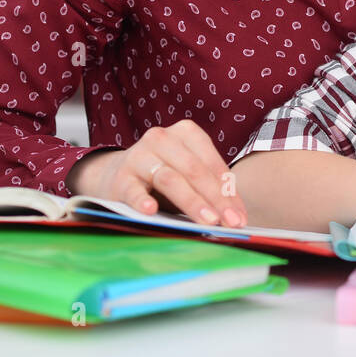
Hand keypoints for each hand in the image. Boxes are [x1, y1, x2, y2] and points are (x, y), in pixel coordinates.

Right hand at [66, 119, 246, 227]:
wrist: (115, 175)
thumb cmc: (162, 175)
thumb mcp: (187, 175)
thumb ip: (210, 189)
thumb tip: (237, 217)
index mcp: (186, 133)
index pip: (212, 164)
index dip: (229, 191)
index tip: (240, 216)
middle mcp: (162, 139)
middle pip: (194, 170)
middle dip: (216, 198)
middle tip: (229, 222)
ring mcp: (138, 156)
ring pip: (170, 178)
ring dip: (191, 201)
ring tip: (208, 221)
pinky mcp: (119, 177)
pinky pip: (133, 190)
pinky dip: (143, 200)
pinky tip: (151, 211)